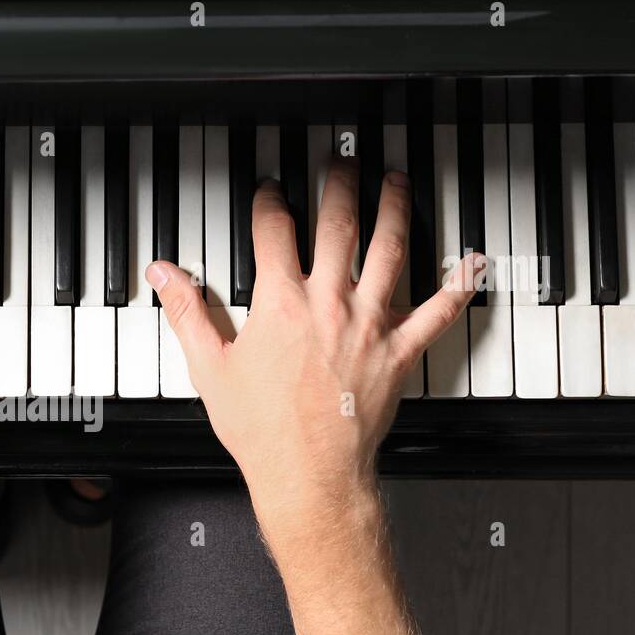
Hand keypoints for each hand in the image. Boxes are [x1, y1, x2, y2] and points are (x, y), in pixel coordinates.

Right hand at [149, 162, 480, 546]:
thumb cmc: (260, 429)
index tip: (270, 191)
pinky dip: (458, 285)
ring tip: (395, 180)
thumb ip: (186, 312)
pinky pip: (438, 311)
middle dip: (338, 184)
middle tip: (342, 161)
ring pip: (389, 250)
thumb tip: (162, 274)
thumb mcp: (209, 367)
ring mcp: (368, 324)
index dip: (270, 202)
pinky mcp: (399, 351)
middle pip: (338, 224)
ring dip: (394, 208)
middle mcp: (328, 302)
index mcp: (280, 303)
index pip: (275, 231)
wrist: (307, 474)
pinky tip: (472, 260)